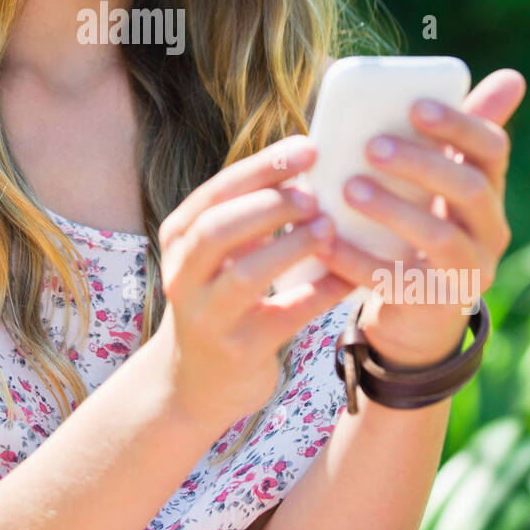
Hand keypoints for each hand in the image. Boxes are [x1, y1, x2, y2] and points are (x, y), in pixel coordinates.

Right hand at [154, 135, 355, 435]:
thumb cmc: (221, 298)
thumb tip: (308, 168)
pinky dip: (321, 292)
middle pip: (217, 228)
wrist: (196, 380)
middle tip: (314, 194)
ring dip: (290, 246)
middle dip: (269, 204)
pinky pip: (285, 315)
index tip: (308, 148)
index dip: (262, 168)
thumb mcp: (221, 252)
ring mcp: (207, 315)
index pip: (215, 192)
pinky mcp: (238, 350)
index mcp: (178, 238)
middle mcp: (182, 274)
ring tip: (328, 228)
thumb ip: (251, 213)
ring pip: (244, 275)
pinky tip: (351, 275)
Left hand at [313, 68, 526, 366]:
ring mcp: (466, 272)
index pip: (492, 148)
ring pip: (440, 238)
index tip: (415, 105)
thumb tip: (504, 75)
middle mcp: (488, 230)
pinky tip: (326, 241)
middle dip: (421, 164)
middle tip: (371, 146)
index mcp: (486, 189)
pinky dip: (359, 260)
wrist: (414, 310)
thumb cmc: (417, 223)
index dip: (459, 125)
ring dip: (394, 210)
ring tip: (349, 189)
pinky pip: (398, 282)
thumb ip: (447, 132)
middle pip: (469, 190)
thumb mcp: (432, 180)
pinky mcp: (433, 305)